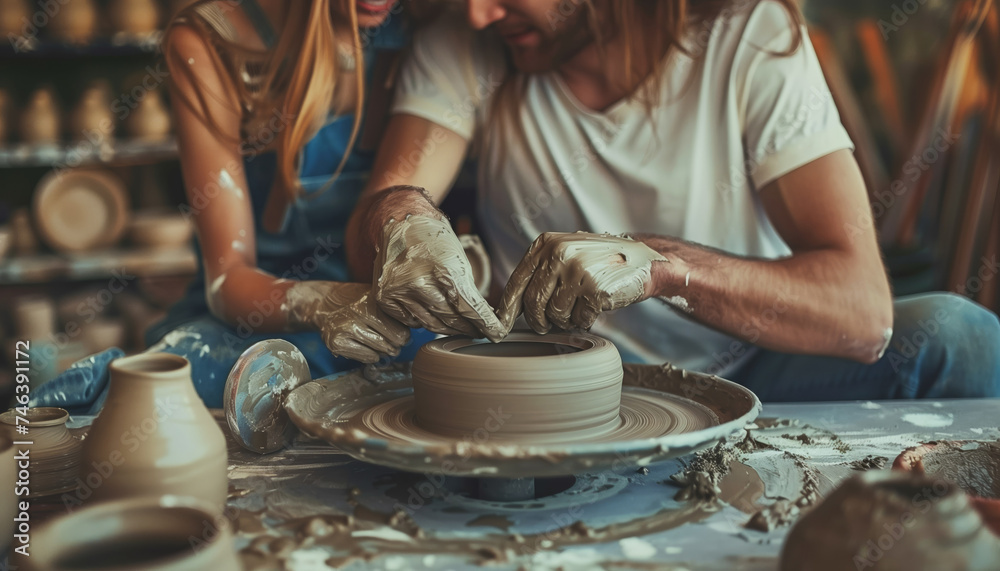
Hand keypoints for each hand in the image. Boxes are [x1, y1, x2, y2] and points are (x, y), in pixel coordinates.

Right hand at [309, 283, 410, 362]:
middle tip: (391, 341)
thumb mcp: (377, 298)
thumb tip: (420, 327)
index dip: (404, 335)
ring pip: (380, 352)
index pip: (402, 331)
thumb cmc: (359, 303)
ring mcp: (345, 330)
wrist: (326, 304)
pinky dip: (371, 355)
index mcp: (371, 302)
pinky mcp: (336, 344)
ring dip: (384, 350)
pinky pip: (367, 358)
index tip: (400, 333)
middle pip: (393, 343)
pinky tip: (366, 345)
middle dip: (395, 345)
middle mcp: (358, 315)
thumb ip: (396, 312)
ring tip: (379, 342)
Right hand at [372, 215, 505, 341]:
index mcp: (444, 270)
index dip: (486, 324)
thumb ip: (468, 291)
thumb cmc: (434, 239)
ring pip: (431, 324)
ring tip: (461, 327)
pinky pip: (411, 321)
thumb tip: (480, 320)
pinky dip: (423, 321)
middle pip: (451, 320)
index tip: (496, 333)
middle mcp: (419, 283)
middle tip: (479, 330)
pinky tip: (432, 314)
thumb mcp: (459, 261)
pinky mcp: (385, 298)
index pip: (470, 308)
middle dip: (469, 328)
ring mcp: (399, 291)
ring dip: (449, 328)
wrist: (402, 221)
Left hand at [497, 232, 666, 332]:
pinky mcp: (594, 289)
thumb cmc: (599, 263)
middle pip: (533, 303)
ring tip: (580, 304)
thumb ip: (539, 275)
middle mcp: (558, 254)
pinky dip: (585, 320)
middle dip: (539, 321)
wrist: (643, 260)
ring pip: (555, 314)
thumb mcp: (564, 256)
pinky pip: (578, 319)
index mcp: (545, 245)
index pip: (517, 283)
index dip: (507, 310)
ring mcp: (577, 271)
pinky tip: (595, 306)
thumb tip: (508, 310)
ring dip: (566, 319)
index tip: (499, 328)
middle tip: (548, 323)